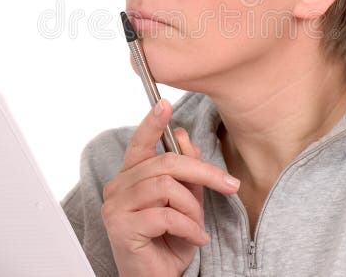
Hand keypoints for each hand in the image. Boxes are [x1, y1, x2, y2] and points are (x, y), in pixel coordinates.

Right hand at [101, 98, 240, 276]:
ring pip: (166, 187)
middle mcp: (117, 188)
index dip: (152, 123)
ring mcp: (115, 207)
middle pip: (164, 164)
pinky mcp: (121, 227)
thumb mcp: (185, 203)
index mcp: (130, 178)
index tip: (164, 104)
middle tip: (229, 185)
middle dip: (203, 173)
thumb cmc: (168, 243)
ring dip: (192, 208)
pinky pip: (165, 215)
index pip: (140, 144)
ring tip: (198, 225)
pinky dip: (189, 227)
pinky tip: (196, 239)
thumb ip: (185, 173)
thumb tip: (183, 137)